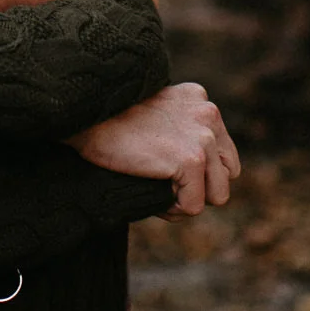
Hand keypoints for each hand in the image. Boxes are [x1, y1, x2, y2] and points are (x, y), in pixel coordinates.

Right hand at [68, 82, 239, 216]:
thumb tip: (192, 170)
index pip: (223, 153)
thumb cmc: (104, 120)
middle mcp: (208, 114)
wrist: (83, 116)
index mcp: (199, 100)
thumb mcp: (153, 112)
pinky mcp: (190, 160)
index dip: (200, 173)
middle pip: (226, 174)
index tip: (168, 173)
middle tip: (164, 186)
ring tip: (159, 193)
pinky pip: (193, 206)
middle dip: (199, 188)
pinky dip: (171, 210)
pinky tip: (152, 195)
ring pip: (217, 195)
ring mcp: (202, 138)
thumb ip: (179, 129)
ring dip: (188, 200)